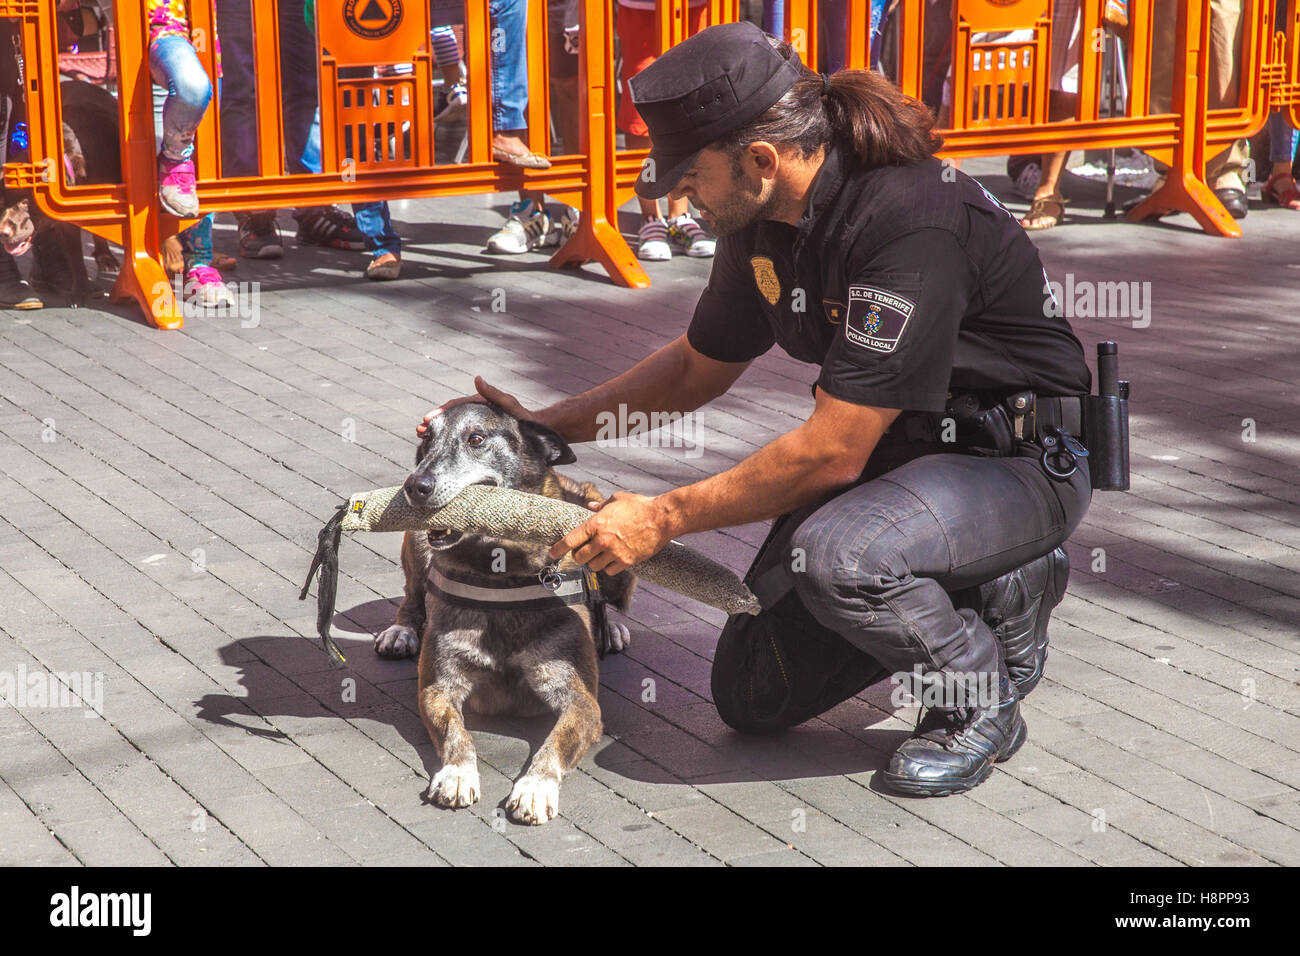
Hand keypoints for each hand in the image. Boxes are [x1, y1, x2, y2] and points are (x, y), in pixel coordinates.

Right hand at [417, 376, 536, 436]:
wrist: (534, 429)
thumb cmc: (523, 417)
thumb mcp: (509, 404)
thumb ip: (493, 393)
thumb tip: (477, 379)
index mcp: (479, 402)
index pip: (455, 405)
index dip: (441, 411)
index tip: (428, 419)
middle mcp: (475, 410)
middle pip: (450, 415)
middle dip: (435, 422)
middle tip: (420, 430)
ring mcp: (476, 422)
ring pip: (453, 425)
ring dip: (439, 430)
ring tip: (424, 438)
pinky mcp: (479, 432)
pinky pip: (460, 433)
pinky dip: (449, 437)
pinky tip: (440, 446)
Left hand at [547, 492, 674, 574]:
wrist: (661, 518)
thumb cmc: (640, 506)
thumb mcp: (617, 499)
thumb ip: (600, 505)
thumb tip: (590, 506)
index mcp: (597, 524)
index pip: (570, 540)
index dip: (558, 548)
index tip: (551, 553)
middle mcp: (602, 540)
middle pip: (579, 557)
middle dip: (579, 556)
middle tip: (584, 552)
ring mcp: (614, 552)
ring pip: (594, 566)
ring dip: (595, 562)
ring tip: (602, 555)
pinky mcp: (626, 561)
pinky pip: (610, 571)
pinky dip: (609, 567)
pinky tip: (614, 559)